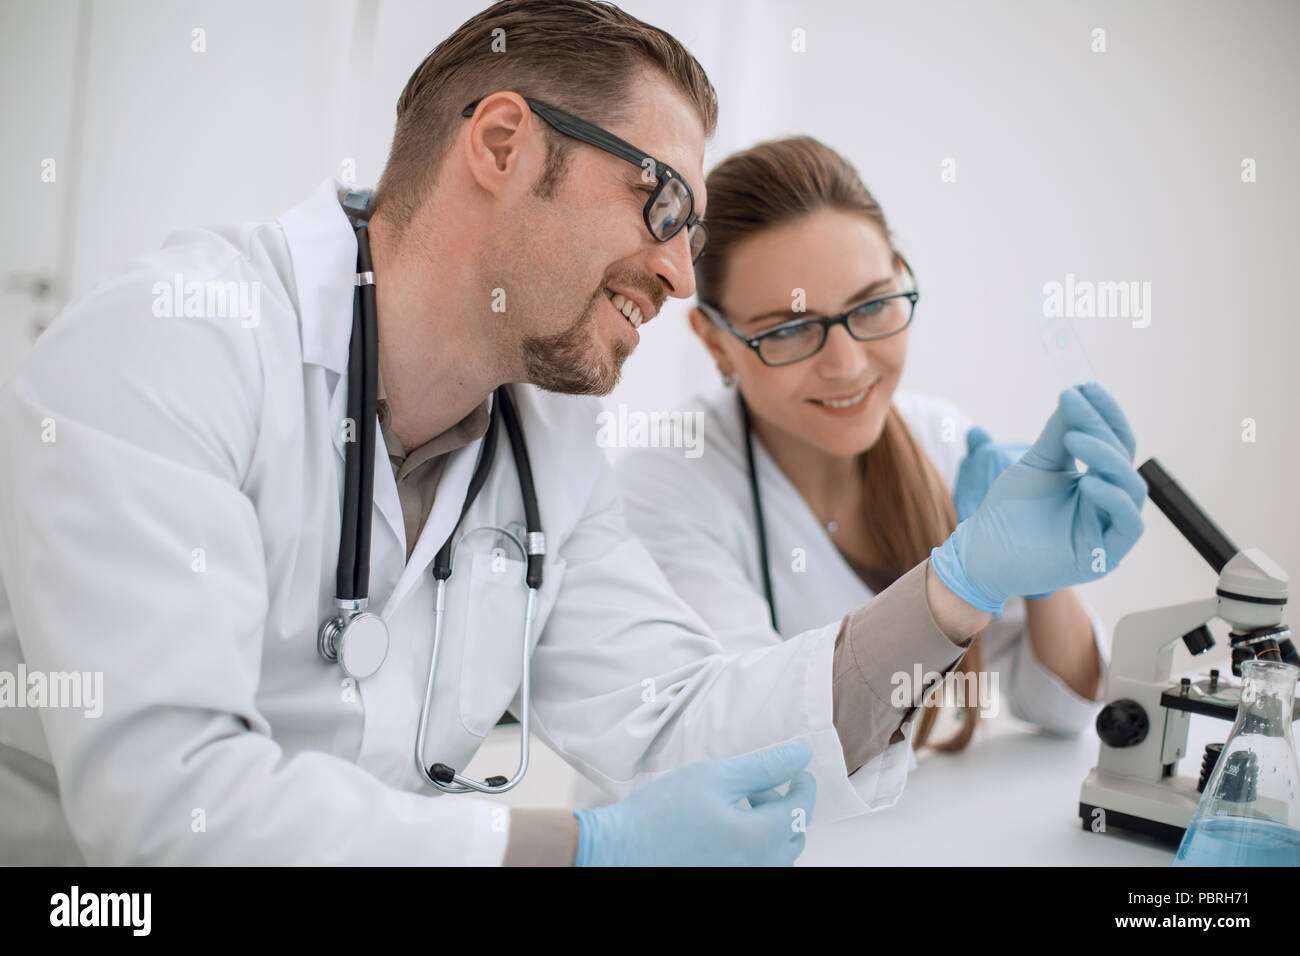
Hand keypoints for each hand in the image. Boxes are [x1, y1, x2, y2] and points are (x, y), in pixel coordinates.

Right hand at [573, 744, 815, 865]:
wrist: (622, 849)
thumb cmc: (663, 810)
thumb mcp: (715, 776)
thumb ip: (763, 766)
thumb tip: (801, 755)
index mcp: (758, 840)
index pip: (800, 810)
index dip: (804, 786)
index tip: (799, 770)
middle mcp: (757, 868)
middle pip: (793, 836)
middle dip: (785, 806)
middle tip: (758, 786)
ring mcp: (742, 878)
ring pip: (778, 855)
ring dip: (771, 827)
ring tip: (740, 805)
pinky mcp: (726, 880)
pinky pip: (757, 865)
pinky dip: (755, 845)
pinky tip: (728, 828)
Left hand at [929, 383, 1145, 613]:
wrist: (980, 553)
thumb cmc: (1007, 513)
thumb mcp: (1035, 465)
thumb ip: (1058, 434)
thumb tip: (1077, 396)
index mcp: (1096, 481)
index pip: (1114, 443)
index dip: (1105, 414)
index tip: (1087, 387)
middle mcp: (1108, 504)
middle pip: (1123, 459)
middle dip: (1101, 429)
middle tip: (1075, 405)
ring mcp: (1108, 530)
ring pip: (1131, 488)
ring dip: (1105, 458)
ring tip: (1074, 438)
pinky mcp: (1103, 556)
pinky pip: (1127, 524)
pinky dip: (1113, 499)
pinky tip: (1087, 482)